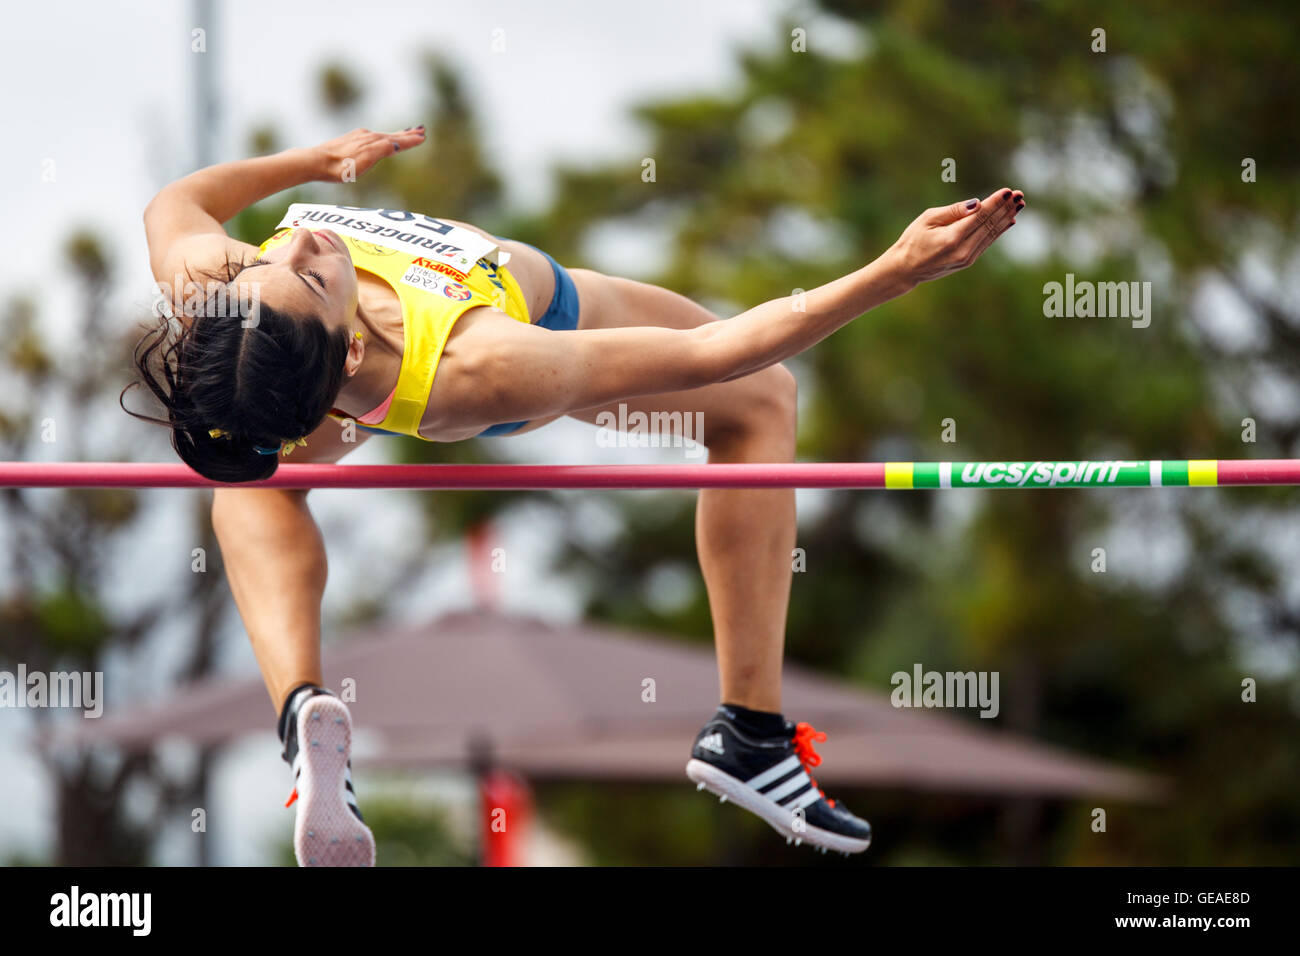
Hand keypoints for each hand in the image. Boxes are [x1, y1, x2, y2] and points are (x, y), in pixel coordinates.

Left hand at [306, 126, 426, 182]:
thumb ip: (383, 149)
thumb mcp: (366, 159)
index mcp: (374, 141)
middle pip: (392, 135)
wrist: (317, 162)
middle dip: (406, 134)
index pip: (397, 140)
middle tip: (420, 130)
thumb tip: (398, 143)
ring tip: (405, 133)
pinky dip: (383, 137)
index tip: (423, 136)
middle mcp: (368, 136)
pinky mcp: (349, 142)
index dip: (411, 140)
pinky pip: (372, 137)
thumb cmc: (342, 166)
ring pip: (382, 135)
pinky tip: (379, 139)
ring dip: (396, 135)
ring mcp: (358, 138)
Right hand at [888, 187, 1023, 284]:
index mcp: (952, 238)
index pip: (980, 216)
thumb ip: (953, 211)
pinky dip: (999, 231)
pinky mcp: (968, 261)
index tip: (1008, 191)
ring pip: (991, 234)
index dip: (995, 202)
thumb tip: (977, 204)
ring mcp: (967, 258)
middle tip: (1019, 195)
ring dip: (1006, 218)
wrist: (906, 269)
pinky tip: (1009, 220)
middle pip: (990, 225)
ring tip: (1019, 204)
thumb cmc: (912, 240)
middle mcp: (963, 250)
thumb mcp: (928, 219)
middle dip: (1005, 208)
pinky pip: (987, 242)